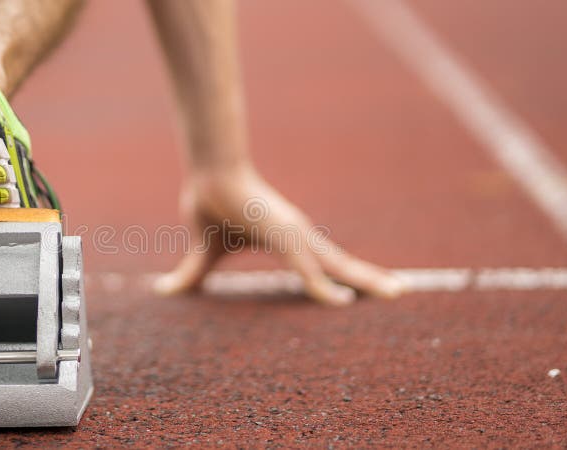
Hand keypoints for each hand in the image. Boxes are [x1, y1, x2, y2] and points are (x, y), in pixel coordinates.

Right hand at [153, 166, 407, 305]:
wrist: (208, 174)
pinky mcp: (283, 234)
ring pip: (337, 265)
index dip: (343, 279)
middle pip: (341, 264)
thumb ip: (194, 275)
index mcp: (287, 242)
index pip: (323, 265)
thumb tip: (164, 290)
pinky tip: (341, 303)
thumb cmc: (211, 204)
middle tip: (402, 291)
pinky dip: (323, 286)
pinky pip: (307, 268)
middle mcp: (299, 237)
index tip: (360, 296)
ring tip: (399, 292)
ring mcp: (295, 235)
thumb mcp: (204, 253)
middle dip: (370, 280)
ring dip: (367, 281)